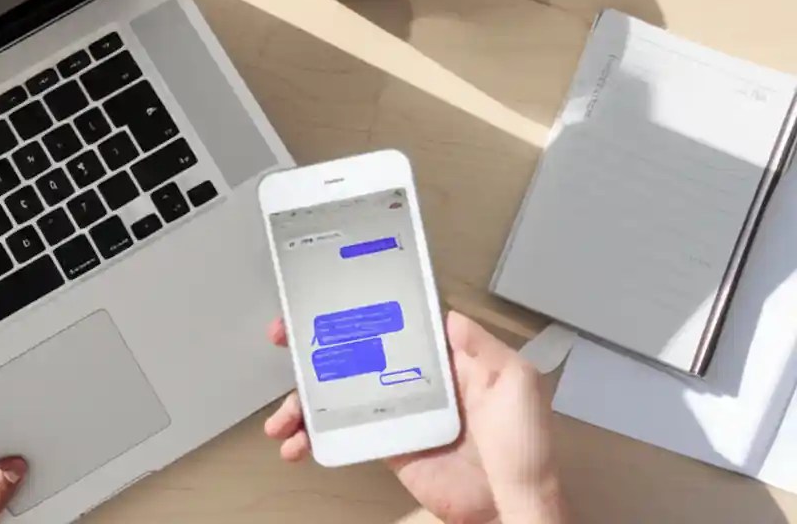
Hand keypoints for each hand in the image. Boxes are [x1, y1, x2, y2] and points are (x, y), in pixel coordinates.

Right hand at [264, 310, 565, 523]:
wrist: (511, 507)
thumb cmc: (524, 449)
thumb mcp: (516, 383)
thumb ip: (483, 346)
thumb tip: (449, 314)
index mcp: (446, 359)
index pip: (393, 322)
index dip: (357, 308)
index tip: (325, 300)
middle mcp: (415, 380)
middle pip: (353, 351)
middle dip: (311, 344)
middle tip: (283, 337)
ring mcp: (396, 412)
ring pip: (337, 394)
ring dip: (302, 400)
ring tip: (281, 417)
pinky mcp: (386, 445)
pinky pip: (342, 433)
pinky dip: (313, 437)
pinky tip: (298, 442)